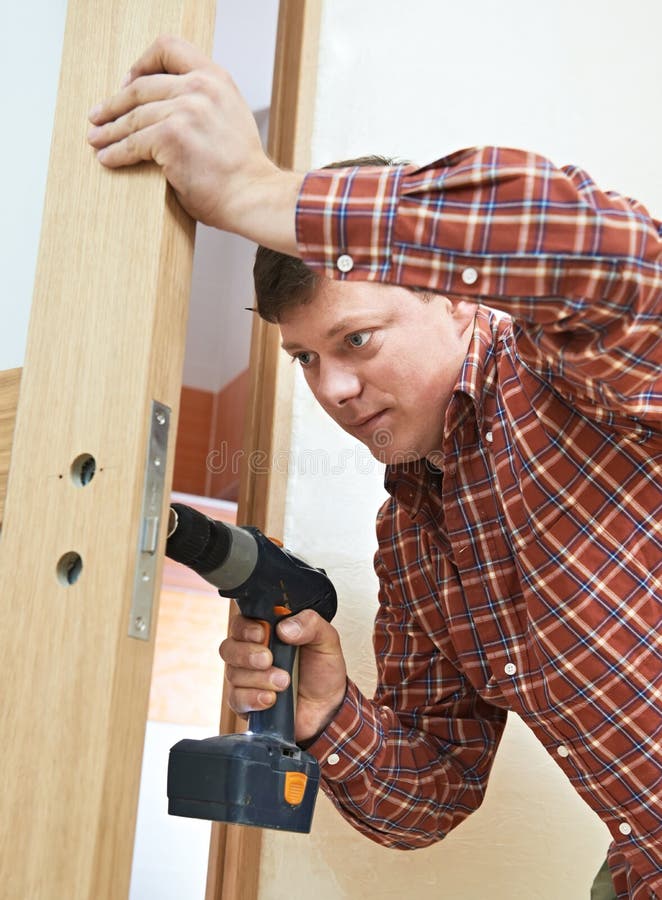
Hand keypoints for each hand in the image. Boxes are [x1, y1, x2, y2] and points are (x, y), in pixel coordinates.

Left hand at [87, 35, 299, 252]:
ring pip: (133, 117)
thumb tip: (164, 108)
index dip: (142, 64)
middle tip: (98, 116)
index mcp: (215, 78)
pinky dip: (116, 153)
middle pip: (141, 86)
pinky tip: (108, 159)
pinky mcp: (170, 137)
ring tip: (96, 140)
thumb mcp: (230, 117)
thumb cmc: (242, 170)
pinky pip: (132, 143)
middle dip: (114, 103)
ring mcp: (184, 110)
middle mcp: (199, 87)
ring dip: (109, 131)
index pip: (169, 49)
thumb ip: (202, 103)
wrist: (253, 196)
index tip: (128, 81)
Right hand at [220, 610, 347, 744]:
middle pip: (229, 648)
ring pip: (233, 673)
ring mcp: (246, 678)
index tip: (262, 634)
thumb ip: (310, 624)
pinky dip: (253, 698)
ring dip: (259, 678)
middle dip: (247, 654)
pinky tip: (271, 698)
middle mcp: (251, 653)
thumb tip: (285, 627)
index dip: (246, 628)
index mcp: (267, 632)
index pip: (242, 622)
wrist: (327, 708)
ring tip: (283, 682)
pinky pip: (236, 698)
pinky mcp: (245, 702)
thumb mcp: (325, 640)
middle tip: (269, 659)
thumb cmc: (321, 671)